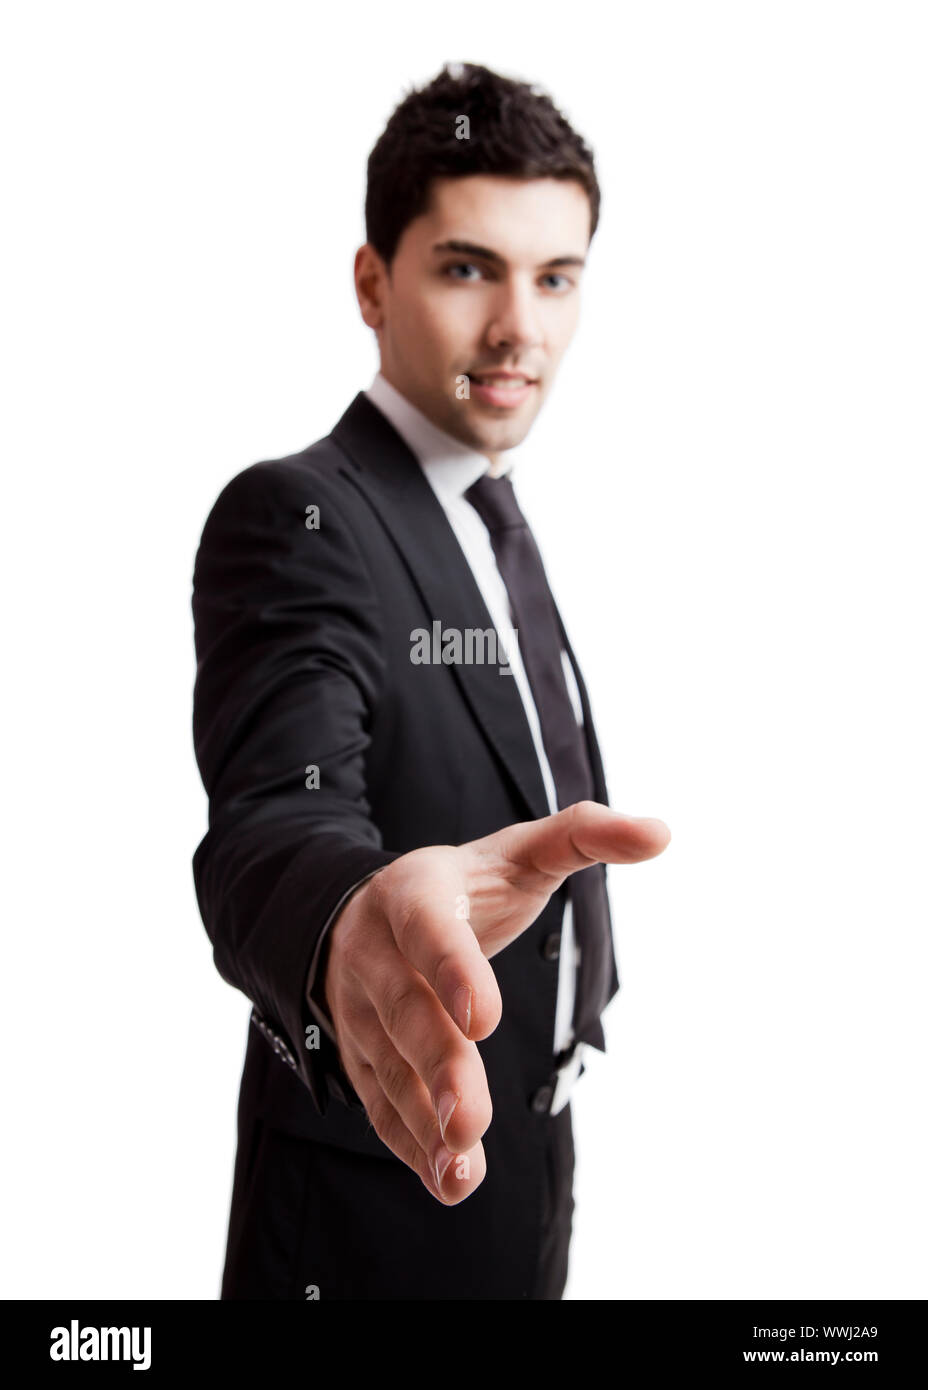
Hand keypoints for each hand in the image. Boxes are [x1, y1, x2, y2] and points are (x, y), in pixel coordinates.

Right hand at [320, 800, 669, 1204]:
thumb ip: (584, 836)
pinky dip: (412, 1145)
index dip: (454, 972)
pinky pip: (382, 1104)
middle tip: (471, 1122)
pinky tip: (449, 1181)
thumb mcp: (517, 851)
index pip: (432, 931)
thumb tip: (661, 833)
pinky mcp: (363, 1057)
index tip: (485, 1020)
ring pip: (391, 1069)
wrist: (359, 914)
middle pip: (409, 1014)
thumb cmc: (464, 887)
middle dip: (440, 1069)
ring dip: (425, 1121)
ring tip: (462, 1167)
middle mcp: (379, 955)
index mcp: (416, 895)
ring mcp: (365, 1011)